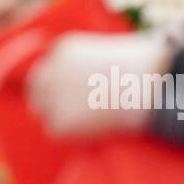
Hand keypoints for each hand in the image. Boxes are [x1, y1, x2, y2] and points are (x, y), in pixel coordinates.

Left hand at [27, 32, 172, 136]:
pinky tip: (96, 129)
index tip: (68, 94)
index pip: (47, 68)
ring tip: (92, 122)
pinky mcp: (60, 120)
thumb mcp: (115, 52)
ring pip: (45, 113)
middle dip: (48, 101)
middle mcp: (52, 69)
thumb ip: (95, 65)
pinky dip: (74, 134)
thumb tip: (99, 83)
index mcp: (64, 48)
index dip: (57, 83)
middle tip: (67, 115)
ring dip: (61, 118)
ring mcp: (53, 95)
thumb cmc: (146, 68)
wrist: (148, 87)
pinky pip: (58, 132)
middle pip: (36, 89)